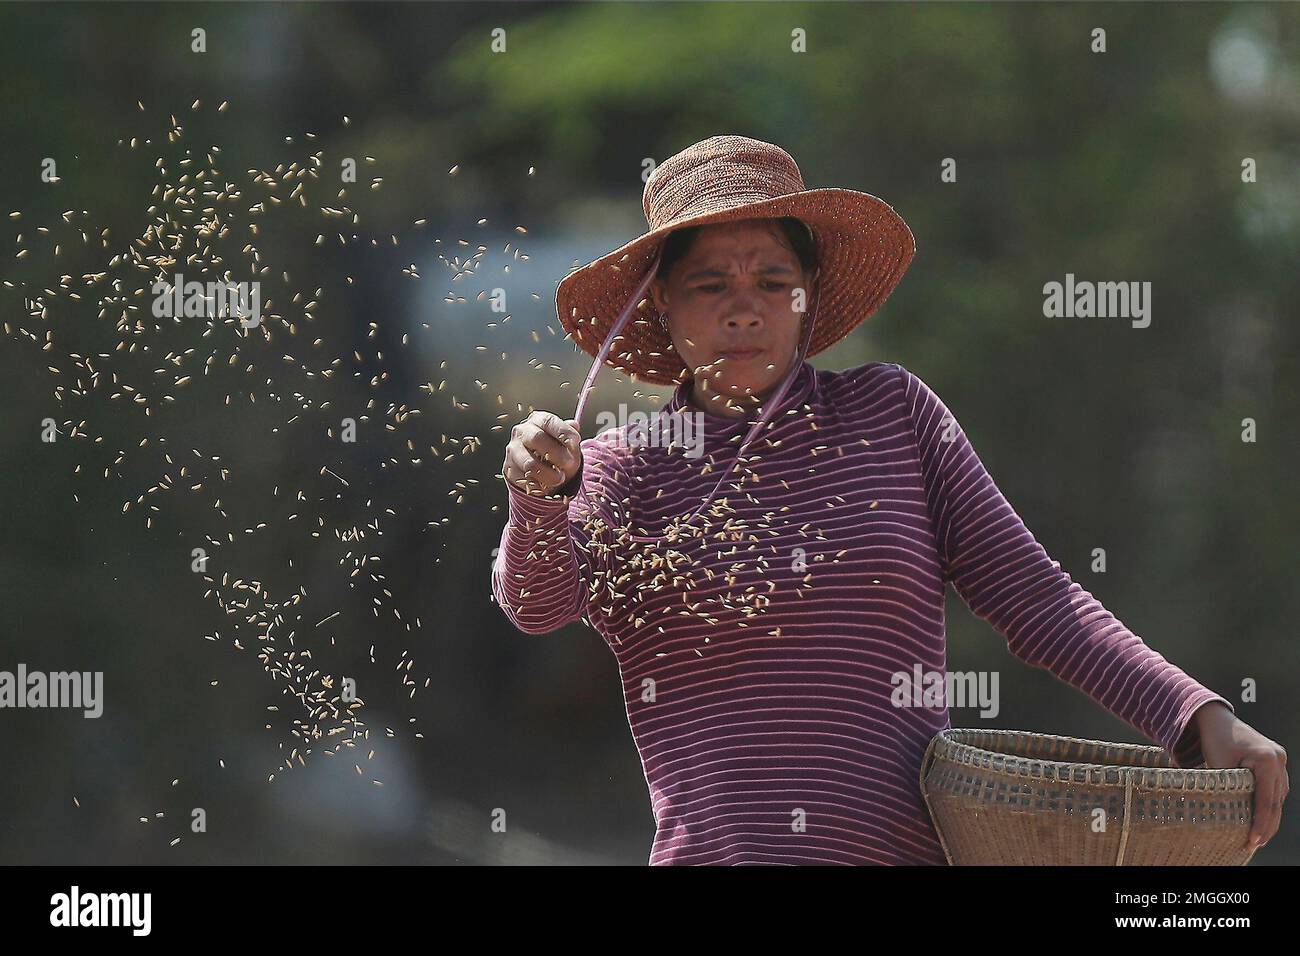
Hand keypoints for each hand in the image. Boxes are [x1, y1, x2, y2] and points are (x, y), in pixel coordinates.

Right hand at [503, 411, 582, 496]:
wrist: (539, 471)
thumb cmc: (555, 452)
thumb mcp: (567, 443)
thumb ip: (570, 435)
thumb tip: (574, 425)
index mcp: (537, 420)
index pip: (548, 421)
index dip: (563, 431)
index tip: (575, 442)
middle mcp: (522, 431)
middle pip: (537, 438)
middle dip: (557, 453)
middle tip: (569, 464)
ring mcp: (513, 450)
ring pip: (530, 463)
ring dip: (549, 474)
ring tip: (559, 478)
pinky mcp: (509, 468)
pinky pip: (524, 479)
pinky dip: (539, 485)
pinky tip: (546, 484)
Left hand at [1192, 702, 1287, 852]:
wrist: (1216, 718)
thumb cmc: (1214, 740)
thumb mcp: (1219, 765)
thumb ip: (1229, 789)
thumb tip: (1232, 815)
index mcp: (1267, 759)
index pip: (1266, 800)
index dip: (1261, 823)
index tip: (1253, 840)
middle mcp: (1278, 760)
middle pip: (1275, 801)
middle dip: (1266, 826)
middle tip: (1254, 844)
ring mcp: (1279, 761)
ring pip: (1277, 797)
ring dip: (1270, 817)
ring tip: (1258, 837)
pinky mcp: (1275, 762)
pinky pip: (1275, 789)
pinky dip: (1269, 804)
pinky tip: (1261, 818)